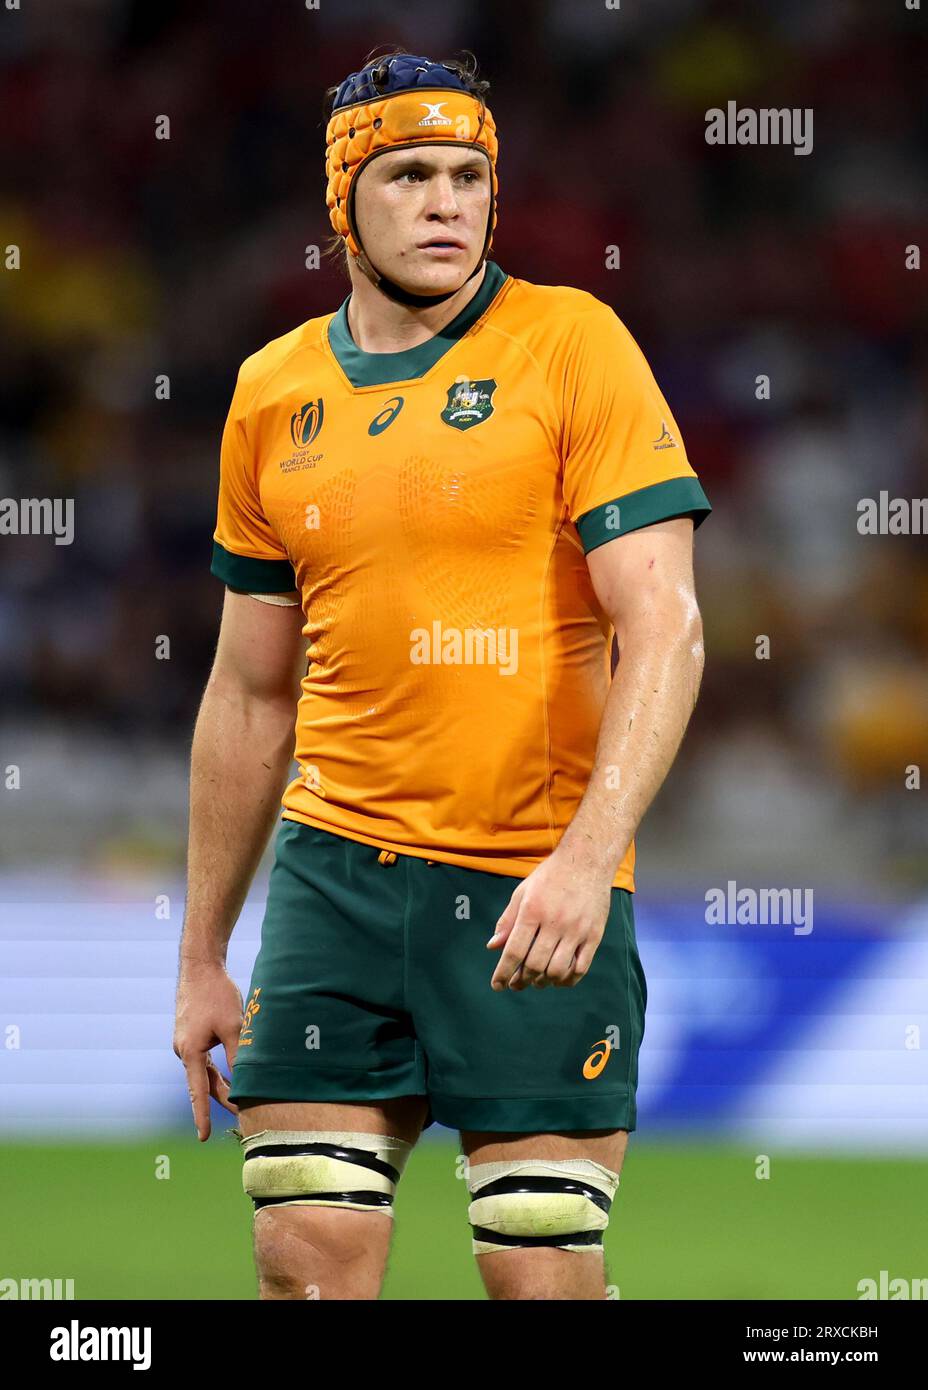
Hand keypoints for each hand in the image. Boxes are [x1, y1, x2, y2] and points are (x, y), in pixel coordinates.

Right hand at [173, 960, 243, 1139]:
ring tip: (239, 1101)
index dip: (201, 1116)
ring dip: (219, 1085)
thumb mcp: (233, 1026)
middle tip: (240, 1117)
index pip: (198, 1092)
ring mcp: (185, 1043)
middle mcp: (183, 1050)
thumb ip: (238, 1055)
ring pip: (204, 1072)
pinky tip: (229, 1074)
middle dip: (220, 1101)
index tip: (202, 1137)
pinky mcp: (190, 1035)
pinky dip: (216, 1070)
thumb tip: (245, 1081)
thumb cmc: (216, 994)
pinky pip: (203, 1060)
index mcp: (190, 1052)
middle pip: (203, 1084)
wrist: (200, 966)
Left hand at [486, 845, 612, 990]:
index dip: (503, 972)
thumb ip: (507, 920)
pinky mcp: (594, 935)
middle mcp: (555, 922)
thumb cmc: (550, 876)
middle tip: (516, 984)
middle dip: (522, 980)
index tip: (497, 985)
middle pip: (535, 964)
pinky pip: (581, 967)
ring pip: (558, 970)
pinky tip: (558, 979)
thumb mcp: (522, 892)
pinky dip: (568, 979)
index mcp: (533, 911)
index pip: (514, 951)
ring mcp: (577, 930)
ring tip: (537, 981)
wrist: (587, 860)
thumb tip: (492, 947)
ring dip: (544, 982)